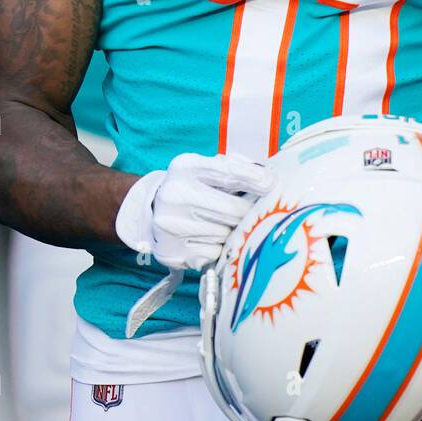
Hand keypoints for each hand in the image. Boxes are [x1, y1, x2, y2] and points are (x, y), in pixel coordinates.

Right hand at [116, 151, 272, 271]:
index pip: (225, 172)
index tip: (270, 185)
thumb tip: (267, 180)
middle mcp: (174, 194)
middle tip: (252, 211)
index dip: (252, 178)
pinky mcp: (172, 251)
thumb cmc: (190, 186)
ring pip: (224, 234)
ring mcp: (171, 226)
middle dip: (246, 211)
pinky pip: (213, 253)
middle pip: (231, 209)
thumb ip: (234, 168)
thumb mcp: (205, 168)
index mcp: (185, 167)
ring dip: (231, 230)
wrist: (150, 210)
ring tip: (223, 223)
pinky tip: (209, 238)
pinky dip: (218, 247)